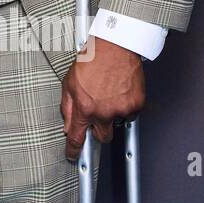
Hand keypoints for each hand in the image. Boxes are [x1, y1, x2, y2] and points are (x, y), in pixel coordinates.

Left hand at [60, 37, 144, 161]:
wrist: (114, 47)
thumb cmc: (92, 60)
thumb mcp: (69, 83)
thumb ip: (67, 108)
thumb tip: (67, 125)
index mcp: (84, 107)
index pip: (77, 137)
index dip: (74, 150)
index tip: (74, 155)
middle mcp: (103, 112)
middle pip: (102, 137)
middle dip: (99, 130)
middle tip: (98, 113)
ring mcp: (121, 109)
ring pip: (117, 124)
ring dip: (113, 114)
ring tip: (109, 93)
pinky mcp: (136, 105)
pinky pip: (131, 114)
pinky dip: (126, 106)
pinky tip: (119, 92)